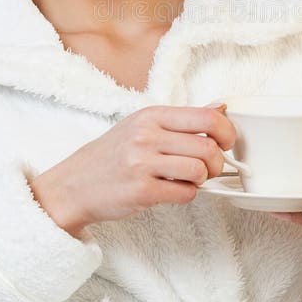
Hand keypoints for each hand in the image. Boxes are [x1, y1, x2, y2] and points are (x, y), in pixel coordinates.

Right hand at [29, 104, 234, 235]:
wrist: (74, 185)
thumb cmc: (112, 155)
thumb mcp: (142, 125)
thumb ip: (182, 119)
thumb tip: (222, 107)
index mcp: (151, 115)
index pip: (206, 116)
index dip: (227, 131)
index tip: (227, 142)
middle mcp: (147, 135)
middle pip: (208, 146)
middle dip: (218, 162)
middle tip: (210, 168)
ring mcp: (143, 163)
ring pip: (200, 170)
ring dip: (203, 179)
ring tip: (189, 179)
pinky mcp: (142, 191)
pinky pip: (185, 193)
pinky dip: (187, 194)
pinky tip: (174, 189)